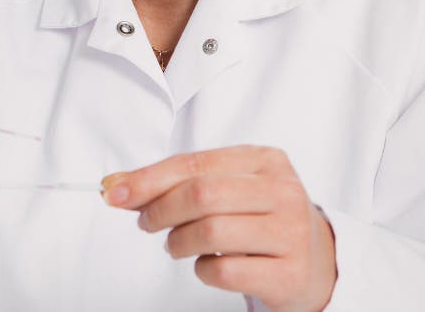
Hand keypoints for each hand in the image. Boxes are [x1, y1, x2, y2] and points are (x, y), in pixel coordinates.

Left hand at [100, 145, 336, 311]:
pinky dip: (203, 269)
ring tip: (177, 245)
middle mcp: (282, 191)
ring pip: (211, 232)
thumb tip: (118, 187)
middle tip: (147, 224)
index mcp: (264, 160)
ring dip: (179, 242)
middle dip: (160, 210)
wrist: (318, 262)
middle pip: (201, 195)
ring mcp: (291, 232)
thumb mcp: (228, 188)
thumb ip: (179, 183)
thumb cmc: (259, 217)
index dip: (148, 179)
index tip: (115, 192)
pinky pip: (226, 270)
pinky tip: (207, 265)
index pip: (194, 164)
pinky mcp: (290, 274)